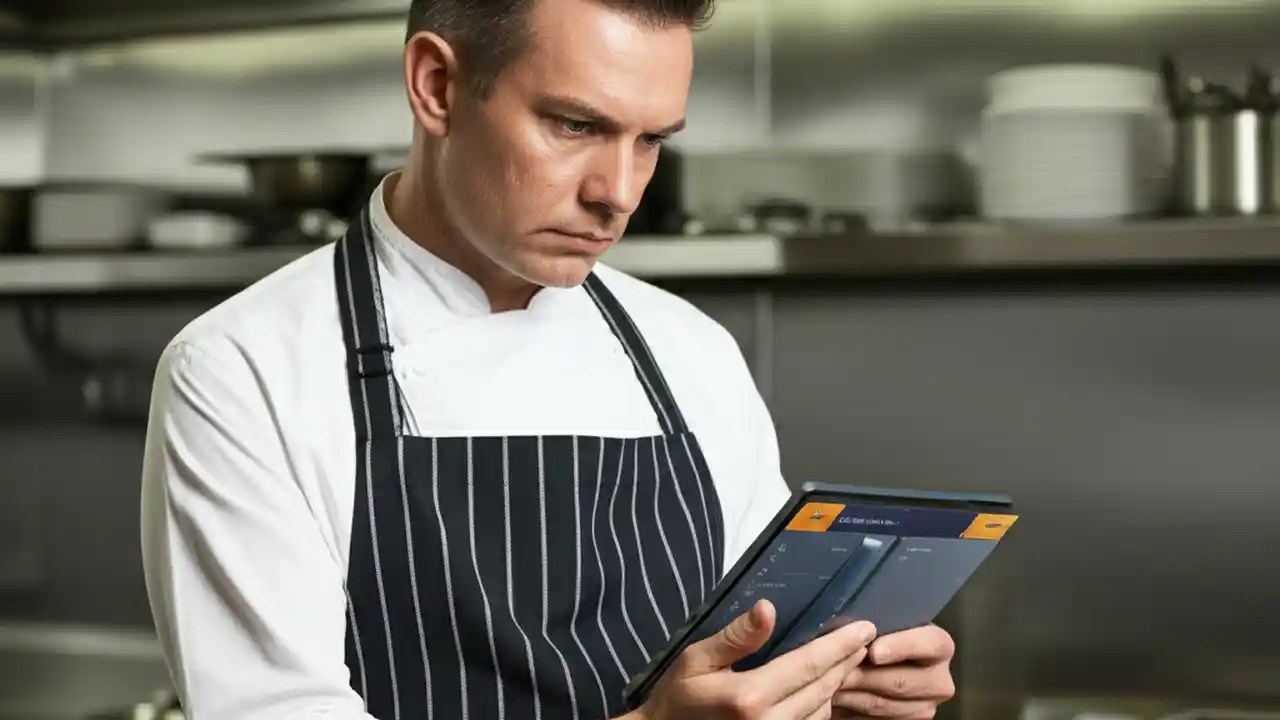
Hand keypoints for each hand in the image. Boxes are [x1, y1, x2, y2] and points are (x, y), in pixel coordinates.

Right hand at [631, 600, 877, 719]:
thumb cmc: (678, 695)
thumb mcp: (697, 658)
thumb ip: (736, 636)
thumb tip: (768, 609)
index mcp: (750, 697)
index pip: (809, 665)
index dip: (840, 645)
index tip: (864, 628)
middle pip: (824, 687)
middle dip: (846, 661)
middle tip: (862, 638)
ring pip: (823, 710)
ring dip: (837, 683)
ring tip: (846, 659)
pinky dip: (822, 704)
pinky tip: (822, 686)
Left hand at [832, 624, 955, 718]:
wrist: (881, 663)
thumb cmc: (879, 635)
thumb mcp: (883, 623)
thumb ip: (876, 627)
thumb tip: (855, 630)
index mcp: (939, 645)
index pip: (930, 644)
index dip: (902, 647)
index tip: (874, 651)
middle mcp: (939, 679)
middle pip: (900, 681)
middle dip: (864, 675)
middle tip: (836, 669)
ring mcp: (925, 706)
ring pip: (883, 704)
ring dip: (852, 694)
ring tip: (828, 681)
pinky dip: (852, 708)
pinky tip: (835, 697)